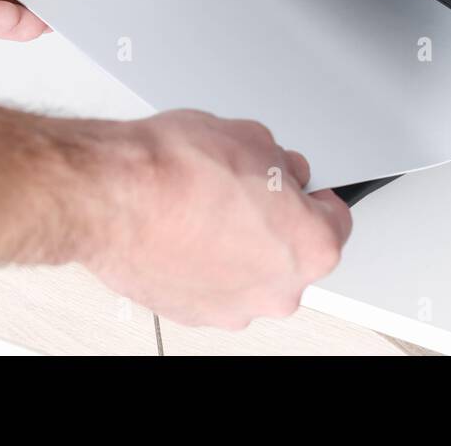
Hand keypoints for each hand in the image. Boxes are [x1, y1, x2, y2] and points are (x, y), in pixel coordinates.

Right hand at [75, 110, 352, 329]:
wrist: (113, 196)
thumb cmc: (178, 171)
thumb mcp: (252, 137)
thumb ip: (281, 163)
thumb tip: (279, 169)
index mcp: (311, 246)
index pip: (336, 219)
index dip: (316, 195)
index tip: (304, 190)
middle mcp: (278, 288)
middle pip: (294, 252)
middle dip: (276, 221)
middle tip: (244, 190)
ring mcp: (234, 307)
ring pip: (252, 272)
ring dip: (238, 245)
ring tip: (205, 208)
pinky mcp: (192, 314)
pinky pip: (214, 285)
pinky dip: (204, 262)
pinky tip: (183, 229)